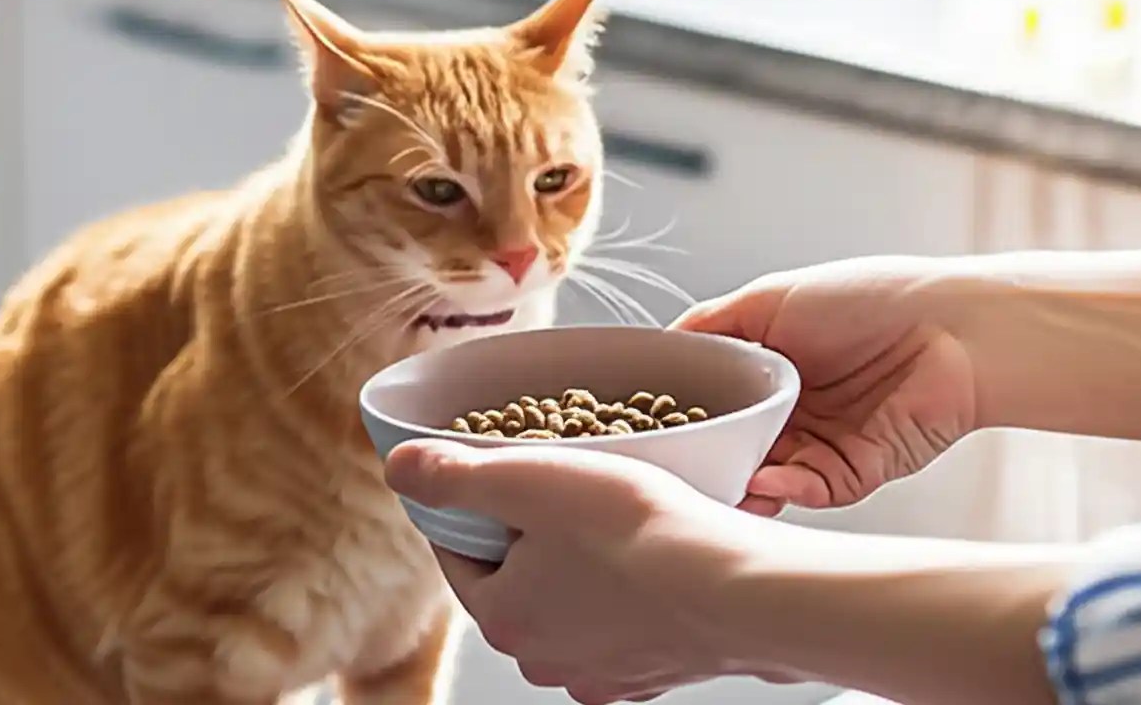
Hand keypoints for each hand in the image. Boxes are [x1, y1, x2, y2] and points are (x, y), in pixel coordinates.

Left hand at [384, 440, 799, 703]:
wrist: (741, 592)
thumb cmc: (642, 537)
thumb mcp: (531, 482)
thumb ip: (456, 475)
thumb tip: (398, 467)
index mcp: (503, 618)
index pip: (460, 555)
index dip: (472, 507)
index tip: (494, 475)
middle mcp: (546, 659)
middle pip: (515, 581)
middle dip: (529, 536)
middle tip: (561, 488)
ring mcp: (604, 672)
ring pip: (570, 602)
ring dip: (578, 564)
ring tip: (611, 516)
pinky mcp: (654, 671)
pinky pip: (622, 622)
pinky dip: (626, 592)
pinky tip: (651, 558)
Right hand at [674, 256, 976, 514]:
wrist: (955, 327)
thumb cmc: (867, 299)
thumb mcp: (769, 299)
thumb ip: (711, 325)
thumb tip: (660, 344)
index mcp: (768, 370)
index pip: (714, 405)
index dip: (684, 419)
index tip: (649, 432)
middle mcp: (791, 411)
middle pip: (734, 447)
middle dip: (706, 462)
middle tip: (671, 474)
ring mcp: (822, 445)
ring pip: (766, 478)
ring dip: (740, 485)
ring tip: (712, 488)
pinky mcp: (856, 472)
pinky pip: (811, 490)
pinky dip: (786, 490)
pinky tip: (765, 483)